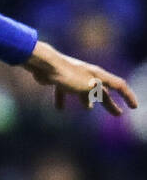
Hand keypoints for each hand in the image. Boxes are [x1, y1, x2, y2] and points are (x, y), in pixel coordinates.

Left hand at [23, 41, 138, 114]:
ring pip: (83, 91)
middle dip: (110, 103)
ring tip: (89, 109)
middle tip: (117, 114)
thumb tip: (101, 96)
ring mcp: (74, 77)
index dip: (128, 96)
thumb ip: (97, 91)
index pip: (119, 85)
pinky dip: (63, 100)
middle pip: (102, 91)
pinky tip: (59, 109)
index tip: (134, 107)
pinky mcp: (60, 79)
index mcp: (98, 76)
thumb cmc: (68, 75)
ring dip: (87, 101)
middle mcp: (88, 75)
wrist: (45, 64)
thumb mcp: (88, 86)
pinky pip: (64, 91)